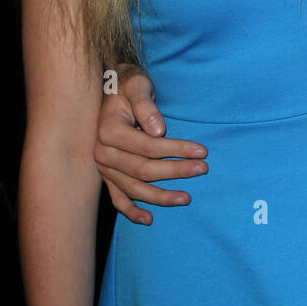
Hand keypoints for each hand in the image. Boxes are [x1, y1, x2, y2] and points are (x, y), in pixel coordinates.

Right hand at [94, 64, 207, 223]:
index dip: (176, 150)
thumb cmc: (128, 86)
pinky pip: (118, 199)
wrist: (112, 90)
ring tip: (186, 198)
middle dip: (175, 171)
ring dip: (160, 197)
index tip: (202, 151)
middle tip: (203, 169)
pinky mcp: (108, 176)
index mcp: (109, 131)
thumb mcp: (137, 86)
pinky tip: (149, 219)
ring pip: (134, 188)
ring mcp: (104, 168)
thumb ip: (146, 106)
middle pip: (143, 170)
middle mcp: (103, 153)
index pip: (148, 147)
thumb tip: (158, 131)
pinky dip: (131, 212)